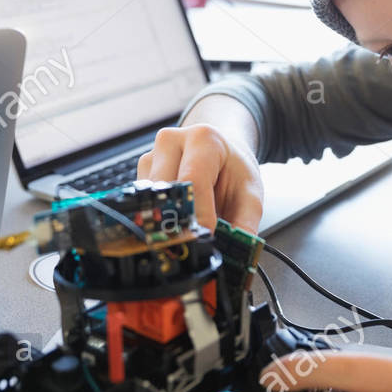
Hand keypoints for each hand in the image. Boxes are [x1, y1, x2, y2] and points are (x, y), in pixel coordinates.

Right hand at [136, 124, 263, 231]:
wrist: (221, 152)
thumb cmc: (233, 169)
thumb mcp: (250, 193)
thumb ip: (245, 222)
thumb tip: (236, 252)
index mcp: (203, 139)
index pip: (193, 179)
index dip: (199, 212)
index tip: (206, 235)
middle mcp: (172, 141)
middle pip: (166, 189)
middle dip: (180, 218)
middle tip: (195, 238)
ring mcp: (152, 154)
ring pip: (151, 198)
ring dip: (168, 217)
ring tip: (189, 222)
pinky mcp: (141, 172)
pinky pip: (145, 201)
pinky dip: (160, 213)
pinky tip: (177, 213)